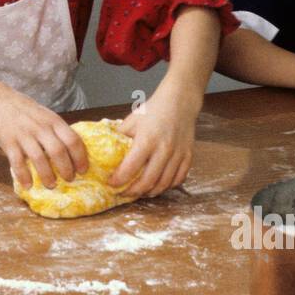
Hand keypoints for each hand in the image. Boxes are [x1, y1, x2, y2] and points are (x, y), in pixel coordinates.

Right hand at [0, 88, 86, 188]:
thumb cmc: (26, 111)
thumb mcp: (46, 115)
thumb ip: (57, 131)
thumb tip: (73, 153)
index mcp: (53, 121)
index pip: (73, 140)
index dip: (80, 157)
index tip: (83, 170)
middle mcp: (40, 128)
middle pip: (58, 151)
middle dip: (66, 169)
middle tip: (69, 179)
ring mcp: (24, 135)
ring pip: (39, 158)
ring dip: (47, 175)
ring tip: (51, 185)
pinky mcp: (9, 142)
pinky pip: (18, 163)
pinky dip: (24, 176)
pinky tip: (28, 185)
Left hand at [109, 84, 199, 198]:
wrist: (179, 102)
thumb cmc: (153, 110)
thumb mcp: (132, 121)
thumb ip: (120, 138)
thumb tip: (106, 152)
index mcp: (147, 140)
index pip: (130, 168)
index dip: (119, 180)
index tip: (111, 184)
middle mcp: (164, 150)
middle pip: (148, 181)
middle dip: (133, 191)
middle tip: (123, 193)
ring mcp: (178, 154)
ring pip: (164, 184)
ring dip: (150, 192)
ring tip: (139, 192)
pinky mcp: (188, 156)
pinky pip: (178, 179)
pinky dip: (167, 186)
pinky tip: (157, 185)